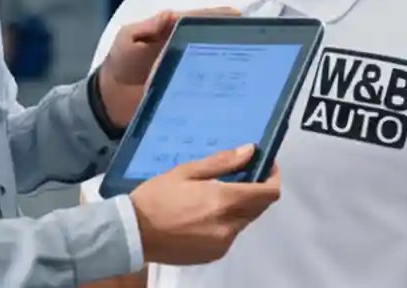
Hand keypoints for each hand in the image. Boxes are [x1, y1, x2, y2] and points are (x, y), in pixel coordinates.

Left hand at [97, 7, 239, 127]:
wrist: (110, 101)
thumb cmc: (120, 64)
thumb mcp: (128, 39)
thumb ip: (147, 27)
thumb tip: (171, 13)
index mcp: (169, 30)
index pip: (197, 19)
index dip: (216, 16)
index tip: (237, 16)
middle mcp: (182, 47)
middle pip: (210, 37)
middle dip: (229, 35)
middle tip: (251, 38)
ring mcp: (186, 68)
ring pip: (212, 58)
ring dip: (228, 57)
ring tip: (251, 59)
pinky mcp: (187, 89)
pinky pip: (205, 82)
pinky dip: (219, 81)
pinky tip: (235, 84)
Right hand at [129, 145, 280, 265]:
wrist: (133, 233)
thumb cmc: (157, 196)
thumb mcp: (186, 171)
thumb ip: (222, 162)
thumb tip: (250, 151)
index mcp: (224, 201)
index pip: (268, 193)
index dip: (273, 177)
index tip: (266, 165)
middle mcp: (229, 225)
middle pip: (259, 208)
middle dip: (256, 190)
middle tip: (240, 176)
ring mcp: (223, 243)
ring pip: (244, 221)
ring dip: (240, 207)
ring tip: (216, 195)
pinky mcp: (214, 255)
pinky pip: (230, 234)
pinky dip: (226, 221)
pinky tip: (205, 214)